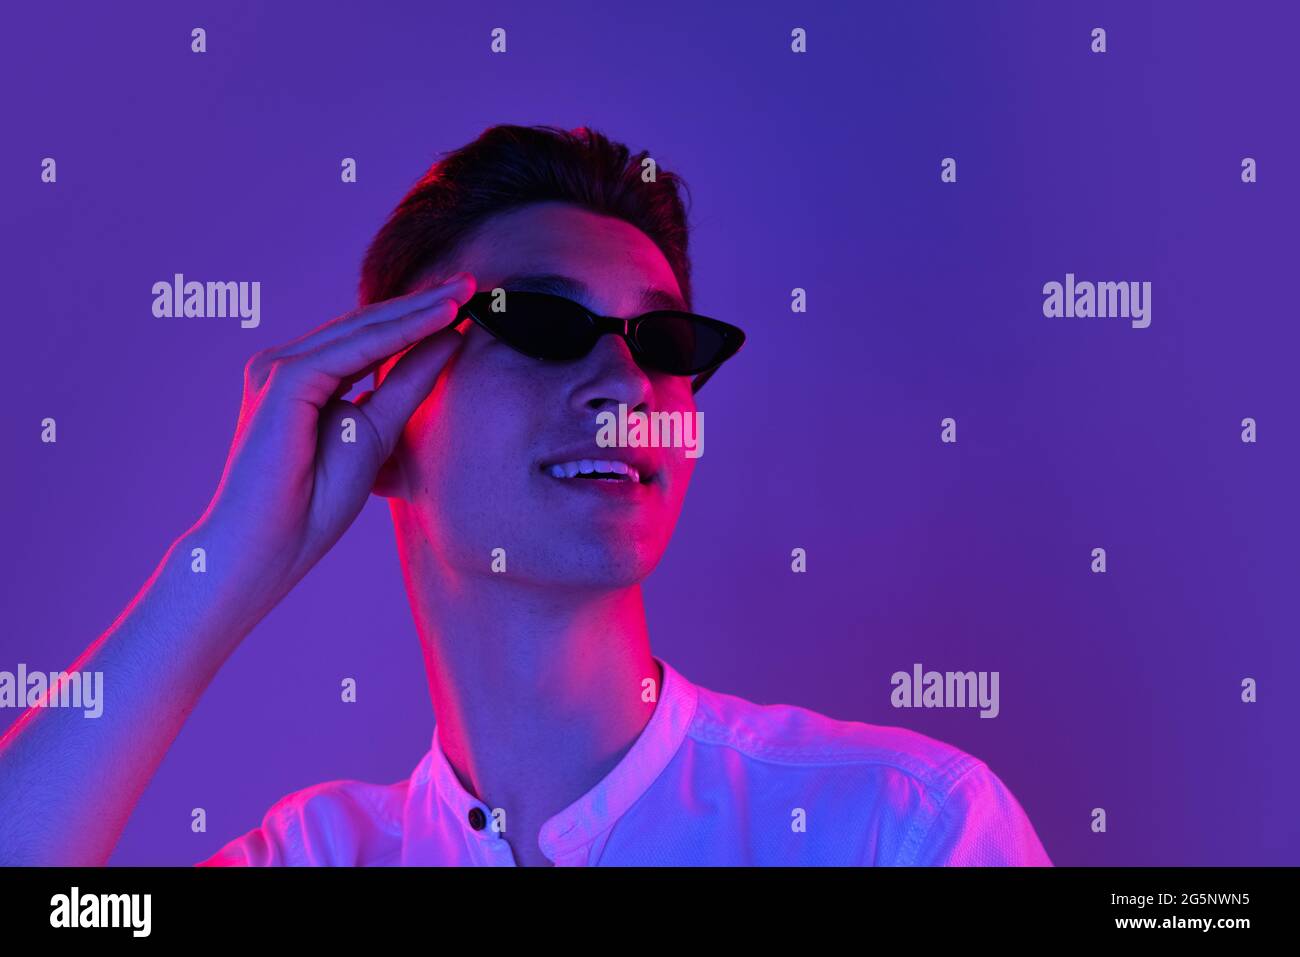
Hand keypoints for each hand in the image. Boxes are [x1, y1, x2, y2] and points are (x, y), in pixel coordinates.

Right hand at [194, 272, 475, 612]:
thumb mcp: (378, 432)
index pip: (369, 339)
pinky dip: (400, 332)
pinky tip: (441, 319)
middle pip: (367, 325)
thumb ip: (407, 384)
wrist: (269, 546)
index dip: (419, 319)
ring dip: (418, 309)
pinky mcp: (283, 379)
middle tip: (474, 281)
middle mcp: (288, 364)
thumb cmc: (315, 503)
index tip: (469, 301)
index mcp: (305, 378)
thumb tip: (450, 340)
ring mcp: (280, 367)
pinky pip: (354, 348)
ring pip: (363, 329)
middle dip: (423, 302)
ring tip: (466, 293)